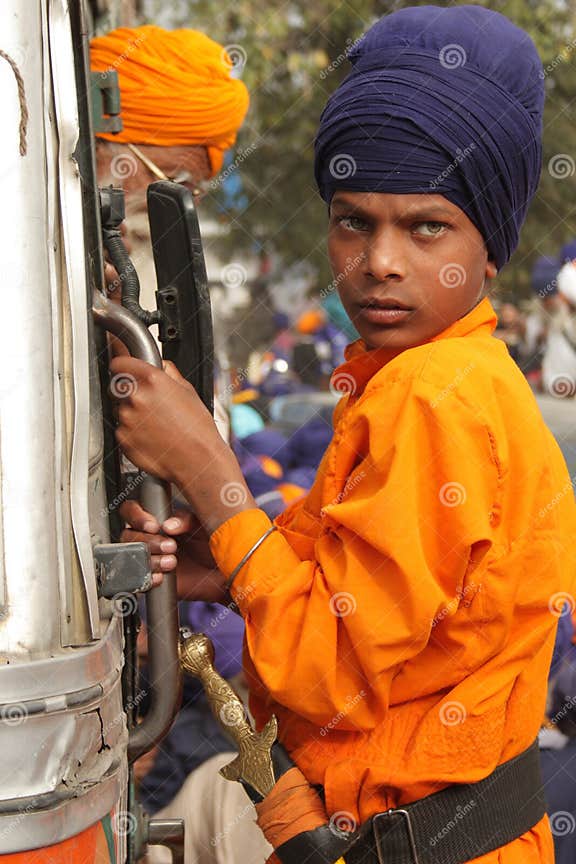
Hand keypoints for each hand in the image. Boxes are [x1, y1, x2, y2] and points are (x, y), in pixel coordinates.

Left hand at [111, 358, 256, 533]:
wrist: (197, 460)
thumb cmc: (197, 429)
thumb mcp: (188, 392)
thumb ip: (169, 373)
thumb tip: (161, 365)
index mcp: (152, 380)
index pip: (120, 363)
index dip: (120, 365)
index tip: (120, 368)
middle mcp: (136, 397)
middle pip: (117, 386)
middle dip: (127, 392)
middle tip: (146, 404)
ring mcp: (127, 418)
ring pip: (119, 409)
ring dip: (130, 413)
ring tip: (154, 424)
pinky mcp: (123, 438)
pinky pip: (121, 429)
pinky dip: (131, 432)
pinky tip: (150, 436)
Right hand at [120, 500, 228, 601]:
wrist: (225, 573)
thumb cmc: (214, 544)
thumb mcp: (202, 524)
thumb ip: (185, 519)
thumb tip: (168, 525)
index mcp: (157, 519)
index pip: (132, 511)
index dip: (138, 517)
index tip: (154, 526)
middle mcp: (149, 538)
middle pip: (128, 535)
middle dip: (148, 541)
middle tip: (171, 546)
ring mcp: (149, 559)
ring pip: (131, 556)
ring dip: (149, 559)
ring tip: (171, 562)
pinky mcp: (151, 580)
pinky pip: (136, 579)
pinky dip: (146, 578)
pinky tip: (162, 577)